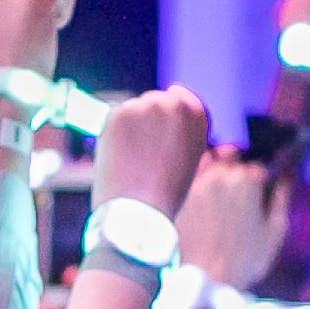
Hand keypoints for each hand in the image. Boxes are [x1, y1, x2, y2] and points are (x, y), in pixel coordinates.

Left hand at [91, 88, 212, 218]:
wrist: (140, 210)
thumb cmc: (164, 194)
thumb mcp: (186, 159)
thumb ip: (178, 135)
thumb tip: (160, 120)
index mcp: (196, 117)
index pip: (182, 98)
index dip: (171, 104)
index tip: (161, 111)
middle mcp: (173, 104)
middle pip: (155, 101)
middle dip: (147, 119)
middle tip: (141, 150)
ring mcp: (144, 106)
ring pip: (133, 110)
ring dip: (130, 126)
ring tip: (132, 160)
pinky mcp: (118, 112)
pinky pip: (115, 118)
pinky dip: (113, 133)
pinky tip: (119, 156)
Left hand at [176, 152, 283, 291]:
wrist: (207, 279)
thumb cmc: (247, 258)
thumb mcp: (276, 230)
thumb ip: (282, 198)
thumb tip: (287, 178)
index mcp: (247, 179)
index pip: (259, 166)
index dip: (264, 179)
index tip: (265, 191)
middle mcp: (220, 176)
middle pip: (233, 159)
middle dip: (240, 171)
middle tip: (245, 192)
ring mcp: (198, 186)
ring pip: (211, 165)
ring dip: (220, 171)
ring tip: (226, 192)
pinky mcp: (183, 201)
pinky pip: (195, 183)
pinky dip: (203, 185)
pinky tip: (210, 201)